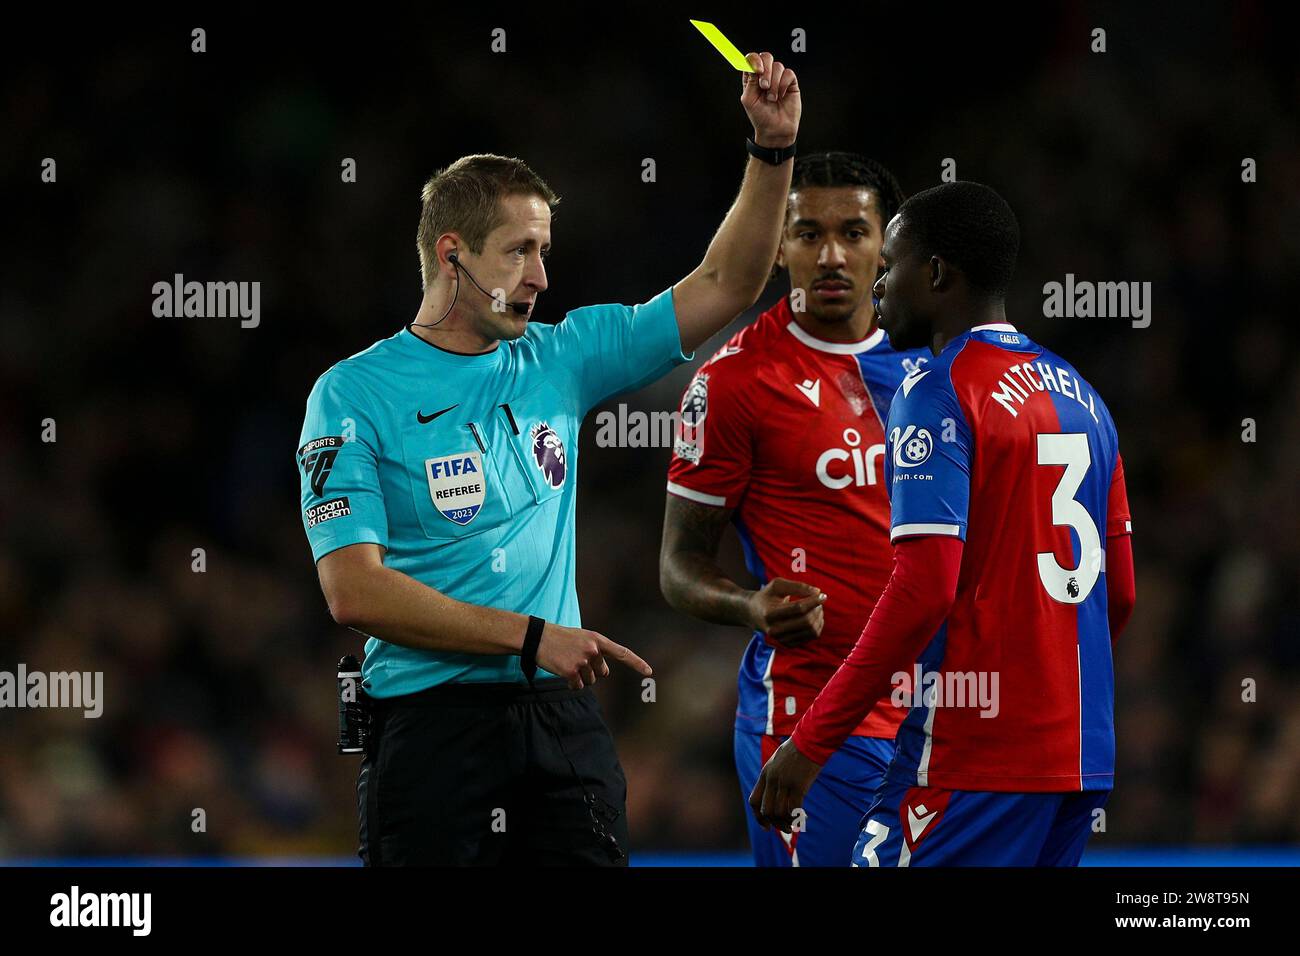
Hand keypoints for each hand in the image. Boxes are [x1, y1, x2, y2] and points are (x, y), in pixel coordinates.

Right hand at [536, 622, 652, 690]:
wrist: (537, 637)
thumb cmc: (560, 638)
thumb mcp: (581, 639)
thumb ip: (596, 652)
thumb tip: (604, 673)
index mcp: (597, 639)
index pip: (622, 653)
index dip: (637, 663)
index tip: (649, 671)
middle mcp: (593, 650)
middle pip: (602, 673)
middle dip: (591, 671)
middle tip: (575, 660)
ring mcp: (582, 660)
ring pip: (589, 681)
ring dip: (579, 677)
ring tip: (566, 662)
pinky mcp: (571, 671)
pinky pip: (577, 686)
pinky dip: (571, 683)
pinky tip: (562, 671)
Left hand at [740, 51, 799, 148]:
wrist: (776, 130)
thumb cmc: (760, 117)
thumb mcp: (749, 100)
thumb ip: (750, 81)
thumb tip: (752, 65)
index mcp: (752, 78)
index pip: (752, 59)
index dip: (754, 60)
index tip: (757, 70)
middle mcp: (765, 75)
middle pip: (766, 57)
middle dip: (766, 69)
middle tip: (764, 86)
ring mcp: (778, 78)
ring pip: (778, 66)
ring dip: (774, 84)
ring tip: (772, 98)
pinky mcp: (790, 83)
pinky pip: (788, 73)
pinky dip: (783, 85)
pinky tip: (781, 95)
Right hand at [746, 577, 825, 646]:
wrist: (753, 613)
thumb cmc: (767, 596)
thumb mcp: (778, 585)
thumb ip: (798, 586)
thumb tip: (818, 592)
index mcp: (770, 613)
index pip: (798, 608)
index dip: (813, 601)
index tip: (823, 595)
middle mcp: (774, 630)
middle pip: (806, 621)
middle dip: (817, 609)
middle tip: (819, 601)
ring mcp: (781, 639)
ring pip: (811, 630)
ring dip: (819, 617)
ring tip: (817, 607)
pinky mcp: (788, 644)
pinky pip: (811, 637)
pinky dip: (817, 625)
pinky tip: (813, 616)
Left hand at [749, 738, 821, 831]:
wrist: (810, 739)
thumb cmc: (797, 749)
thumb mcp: (778, 761)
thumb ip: (774, 776)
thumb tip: (776, 794)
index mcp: (765, 773)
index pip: (754, 801)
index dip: (758, 817)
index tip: (766, 826)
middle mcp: (772, 780)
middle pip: (766, 810)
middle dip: (774, 823)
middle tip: (784, 828)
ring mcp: (784, 783)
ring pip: (779, 812)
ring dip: (785, 823)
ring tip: (792, 826)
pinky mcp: (798, 785)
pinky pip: (794, 808)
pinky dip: (797, 818)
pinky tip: (802, 820)